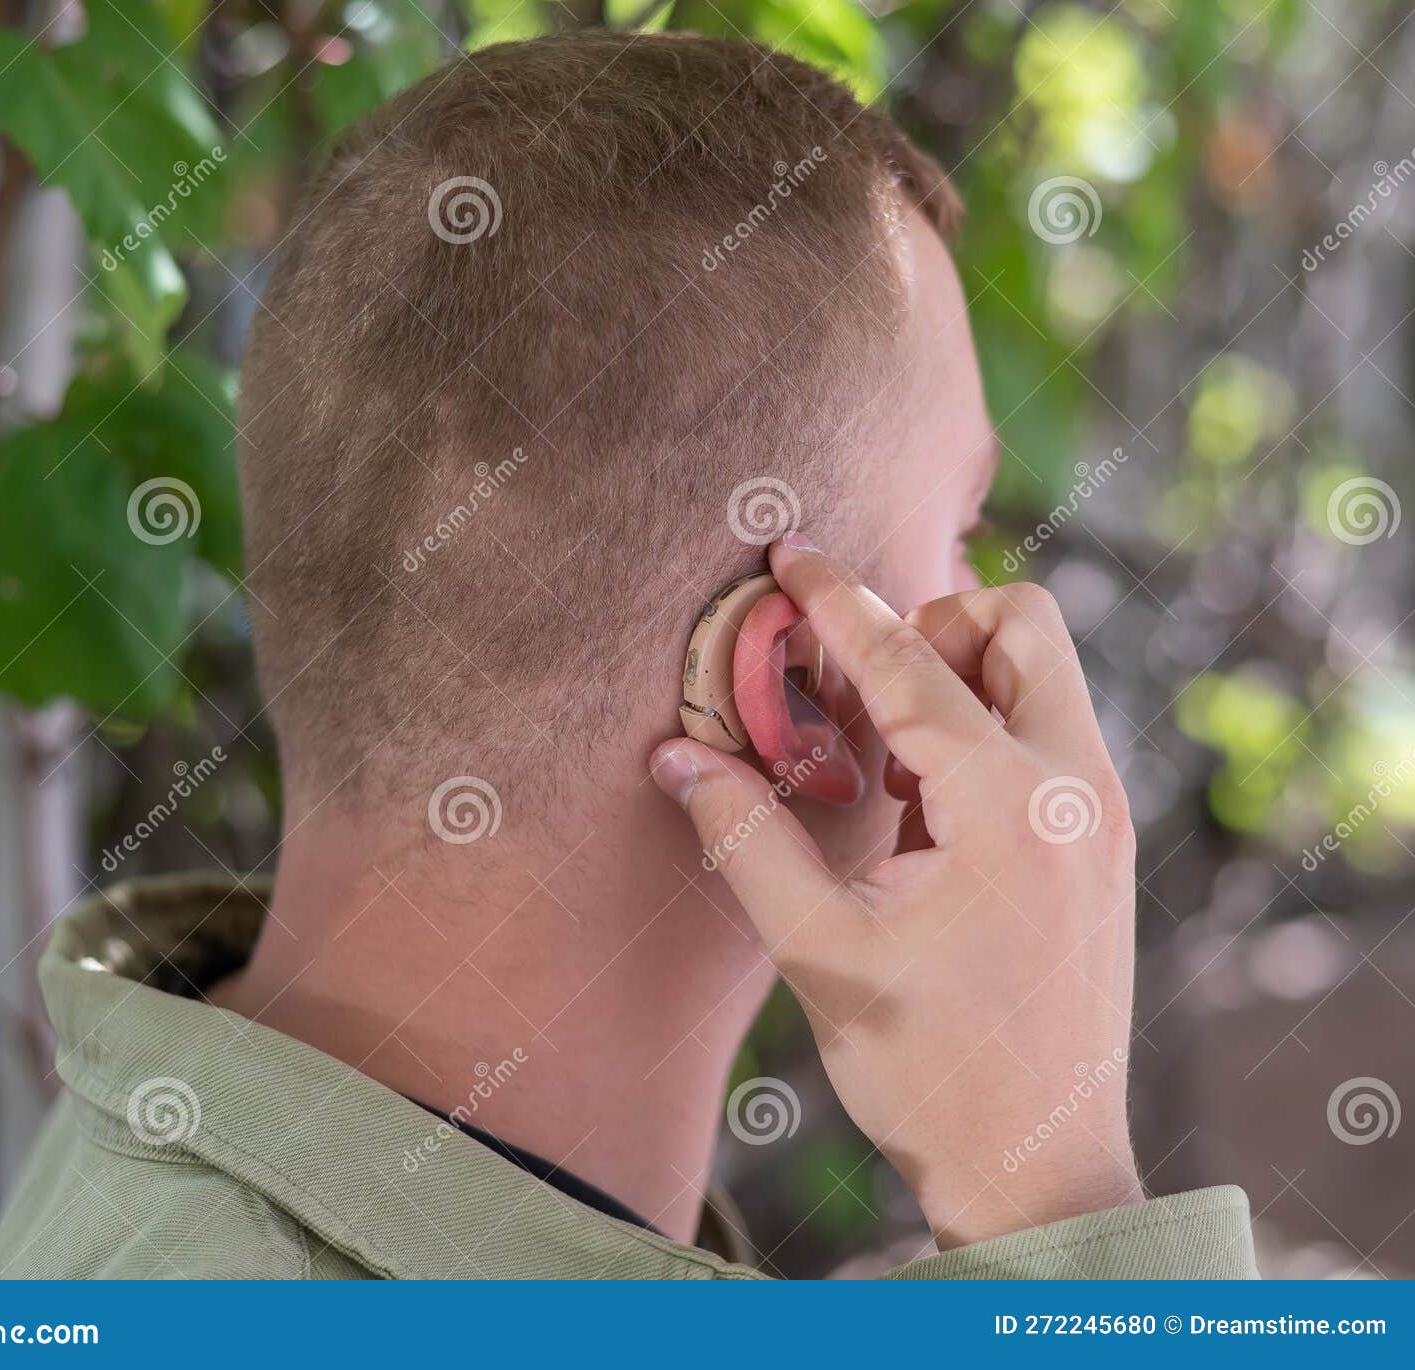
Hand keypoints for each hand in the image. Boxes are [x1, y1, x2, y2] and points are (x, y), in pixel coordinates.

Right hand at [650, 538, 1143, 1248]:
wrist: (1040, 1170)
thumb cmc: (932, 1072)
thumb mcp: (821, 950)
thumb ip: (745, 836)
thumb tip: (676, 754)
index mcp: (1010, 808)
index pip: (910, 662)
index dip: (837, 601)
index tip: (791, 552)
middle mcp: (1077, 791)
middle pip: (1021, 624)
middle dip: (933, 621)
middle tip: (853, 684)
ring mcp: (1101, 817)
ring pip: (1042, 675)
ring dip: (957, 677)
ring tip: (874, 755)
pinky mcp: (1098, 846)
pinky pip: (1047, 735)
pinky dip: (982, 730)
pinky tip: (916, 808)